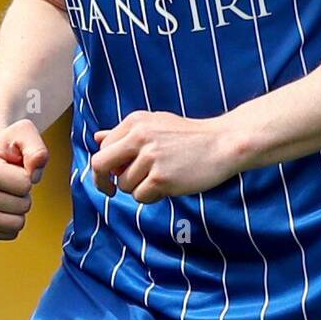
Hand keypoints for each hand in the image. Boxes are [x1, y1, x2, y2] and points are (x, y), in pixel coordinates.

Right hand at [0, 119, 48, 239]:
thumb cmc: (6, 146)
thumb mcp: (24, 134)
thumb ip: (37, 149)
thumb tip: (34, 174)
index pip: (25, 185)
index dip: (28, 176)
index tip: (15, 167)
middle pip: (22, 207)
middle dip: (24, 194)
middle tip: (12, 181)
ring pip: (16, 225)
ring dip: (19, 209)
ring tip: (7, 193)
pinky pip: (8, 234)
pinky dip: (11, 220)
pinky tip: (1, 205)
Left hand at [90, 111, 236, 203]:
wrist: (223, 143)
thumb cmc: (190, 137)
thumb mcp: (155, 125)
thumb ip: (125, 133)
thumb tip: (97, 137)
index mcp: (135, 122)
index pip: (103, 148)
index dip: (104, 165)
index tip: (112, 175)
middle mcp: (139, 137)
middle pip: (100, 165)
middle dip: (102, 181)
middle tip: (110, 190)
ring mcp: (150, 158)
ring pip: (124, 185)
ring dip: (138, 189)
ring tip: (161, 178)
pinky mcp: (161, 178)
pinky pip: (141, 197)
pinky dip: (152, 197)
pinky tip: (168, 186)